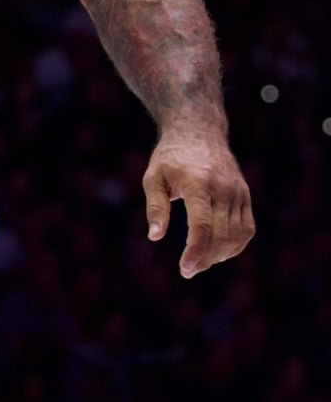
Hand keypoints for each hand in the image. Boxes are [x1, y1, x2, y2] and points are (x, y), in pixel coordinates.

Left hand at [143, 129, 254, 277]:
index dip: (195, 251)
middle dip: (205, 258)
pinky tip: (219, 252)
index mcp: (198, 183)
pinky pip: (247, 229)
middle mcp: (223, 188)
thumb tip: (155, 236)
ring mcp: (237, 192)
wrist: (197, 132)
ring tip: (200, 262)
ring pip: (237, 236)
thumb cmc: (170, 157)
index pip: (202, 225)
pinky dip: (236, 245)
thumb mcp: (153, 176)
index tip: (185, 269)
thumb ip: (155, 207)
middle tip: (188, 269)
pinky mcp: (245, 195)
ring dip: (220, 255)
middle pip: (221, 235)